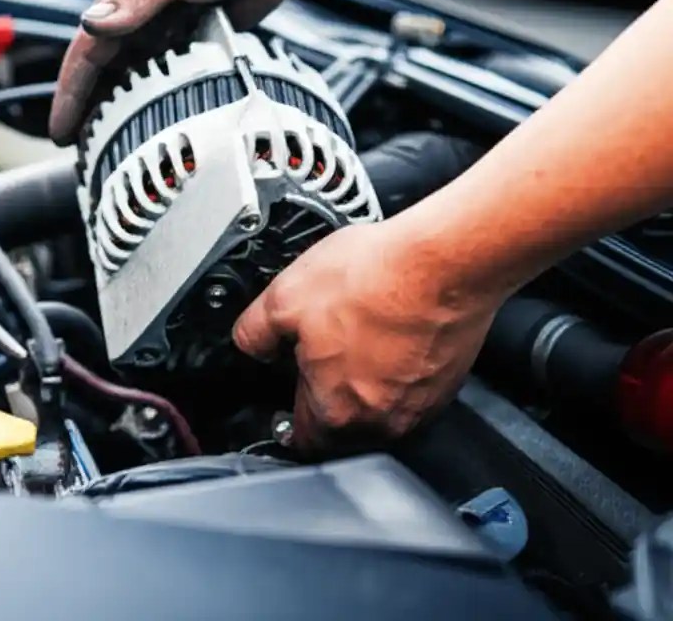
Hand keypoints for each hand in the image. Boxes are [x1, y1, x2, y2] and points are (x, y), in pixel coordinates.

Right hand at [48, 0, 296, 141]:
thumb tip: (93, 24)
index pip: (87, 52)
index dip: (71, 94)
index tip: (61, 128)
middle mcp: (143, 12)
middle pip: (106, 70)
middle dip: (89, 108)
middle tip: (81, 146)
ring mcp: (170, 25)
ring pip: (135, 74)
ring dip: (122, 105)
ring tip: (113, 141)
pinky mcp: (198, 34)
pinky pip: (171, 72)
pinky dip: (159, 95)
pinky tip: (159, 116)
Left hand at [232, 220, 507, 451]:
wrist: (445, 259)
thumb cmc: (376, 279)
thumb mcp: (282, 298)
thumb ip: (254, 335)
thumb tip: (250, 347)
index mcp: (337, 412)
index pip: (301, 442)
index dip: (286, 421)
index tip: (284, 405)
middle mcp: (385, 422)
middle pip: (342, 430)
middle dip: (325, 400)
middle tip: (319, 359)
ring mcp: (423, 405)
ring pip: (379, 410)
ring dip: (363, 385)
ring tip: (357, 339)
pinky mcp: (450, 384)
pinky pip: (412, 390)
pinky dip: (397, 370)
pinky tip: (390, 333)